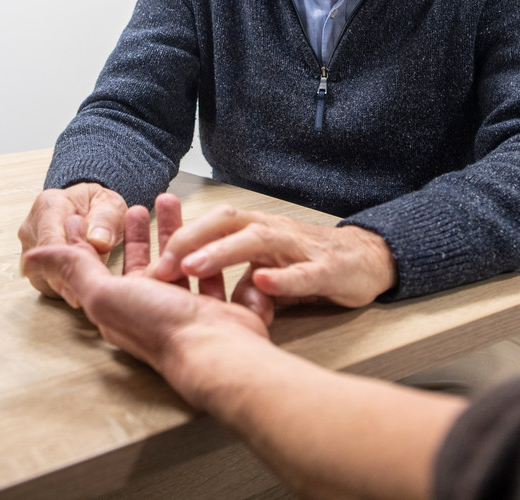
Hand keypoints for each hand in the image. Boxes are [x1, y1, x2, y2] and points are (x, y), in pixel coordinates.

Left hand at [24, 194, 270, 405]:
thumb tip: (30, 258)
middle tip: (138, 206)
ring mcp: (184, 309)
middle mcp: (150, 309)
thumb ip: (73, 271)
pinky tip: (209, 236)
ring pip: (176, 263)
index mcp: (119, 307)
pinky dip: (207, 254)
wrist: (215, 350)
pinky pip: (209, 275)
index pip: (99, 270)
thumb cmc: (158, 325)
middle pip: (140, 264)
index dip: (92, 242)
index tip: (90, 215)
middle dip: (137, 234)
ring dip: (172, 233)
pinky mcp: (214, 307)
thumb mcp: (104, 293)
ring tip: (171, 204)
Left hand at [150, 205, 397, 309]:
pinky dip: (282, 278)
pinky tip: (262, 284)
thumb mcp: (268, 265)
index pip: (211, 225)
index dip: (180, 241)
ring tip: (194, 266)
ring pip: (258, 241)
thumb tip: (203, 295)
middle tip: (161, 265)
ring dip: (223, 253)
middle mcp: (273, 231)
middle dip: (191, 241)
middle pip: (226, 224)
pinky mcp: (327, 270)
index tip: (151, 264)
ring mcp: (300, 248)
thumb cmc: (311, 260)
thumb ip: (239, 277)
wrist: (368, 259)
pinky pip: (303, 273)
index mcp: (255, 230)